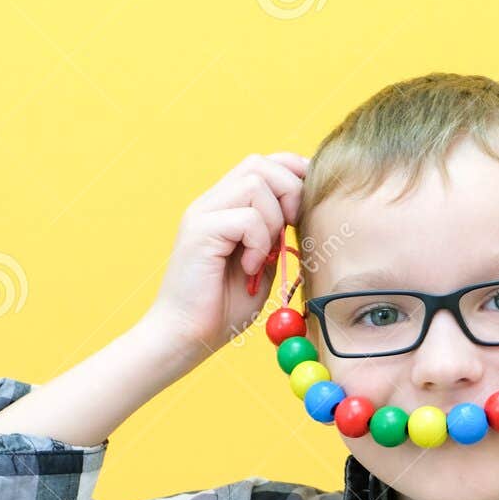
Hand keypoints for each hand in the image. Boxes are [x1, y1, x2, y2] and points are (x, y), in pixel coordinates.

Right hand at [143, 151, 309, 352]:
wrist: (187, 336)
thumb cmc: (223, 307)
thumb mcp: (262, 265)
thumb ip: (277, 236)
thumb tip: (302, 213)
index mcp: (226, 206)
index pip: (264, 163)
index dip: (294, 172)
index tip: (310, 203)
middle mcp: (211, 202)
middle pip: (260, 164)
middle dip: (289, 192)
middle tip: (290, 230)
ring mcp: (202, 214)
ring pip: (255, 183)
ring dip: (272, 221)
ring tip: (262, 255)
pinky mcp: (199, 231)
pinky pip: (246, 218)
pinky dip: (257, 243)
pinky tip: (248, 268)